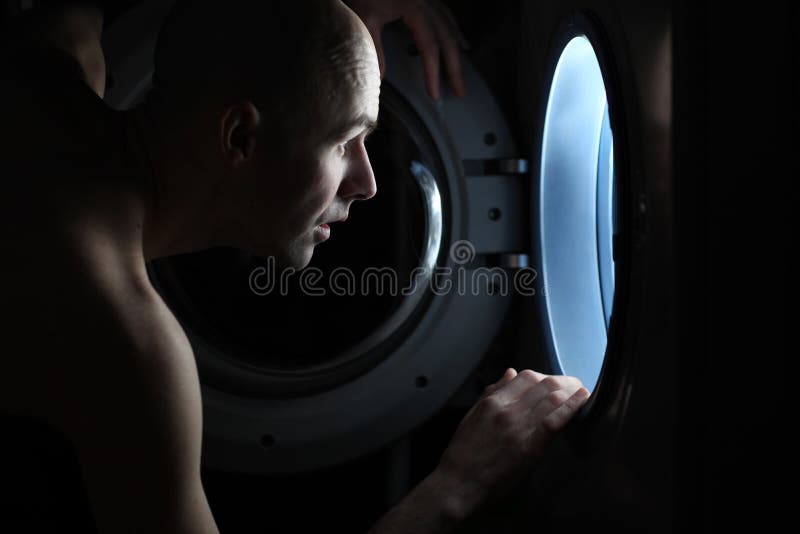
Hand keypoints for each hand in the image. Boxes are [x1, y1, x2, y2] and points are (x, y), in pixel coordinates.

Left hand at [344, 0, 468, 99]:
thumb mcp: (364, 18)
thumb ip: (373, 46)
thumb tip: (380, 77)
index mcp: (414, 7)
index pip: (428, 45)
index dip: (432, 71)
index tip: (434, 93)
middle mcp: (427, 2)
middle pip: (447, 38)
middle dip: (454, 68)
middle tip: (460, 92)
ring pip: (450, 27)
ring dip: (456, 54)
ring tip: (460, 77)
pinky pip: (447, 17)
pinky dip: (454, 33)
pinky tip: (461, 44)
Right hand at [434, 368, 588, 519]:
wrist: (459, 483)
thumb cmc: (463, 453)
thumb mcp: (472, 415)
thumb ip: (491, 393)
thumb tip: (510, 373)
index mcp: (492, 402)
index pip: (525, 377)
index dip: (544, 376)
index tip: (553, 381)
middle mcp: (506, 410)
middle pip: (543, 384)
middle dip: (562, 381)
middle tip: (573, 384)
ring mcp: (519, 428)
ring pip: (552, 398)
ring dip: (571, 391)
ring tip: (580, 390)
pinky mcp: (530, 447)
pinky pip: (554, 421)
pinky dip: (571, 407)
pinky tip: (582, 400)